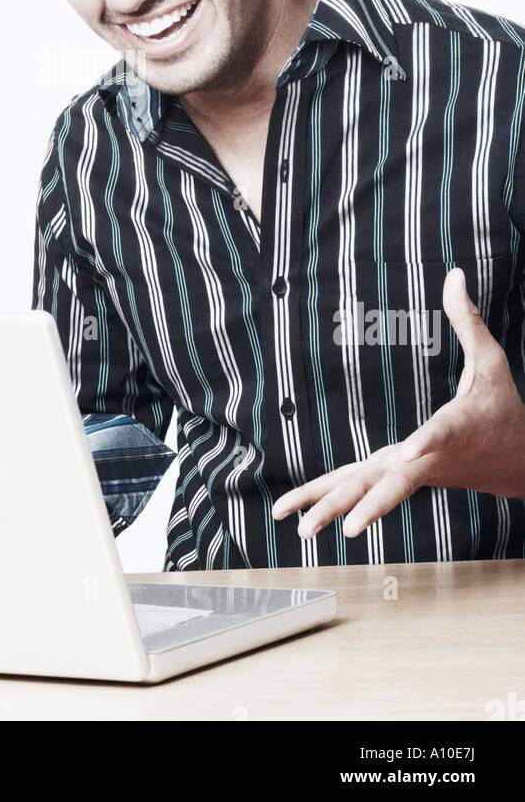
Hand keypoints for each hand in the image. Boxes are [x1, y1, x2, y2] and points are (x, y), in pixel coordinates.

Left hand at [272, 268, 524, 538]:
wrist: (519, 463)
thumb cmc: (503, 409)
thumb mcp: (493, 362)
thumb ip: (469, 320)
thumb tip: (456, 273)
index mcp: (454, 429)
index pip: (438, 435)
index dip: (426, 443)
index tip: (413, 452)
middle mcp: (427, 458)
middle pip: (389, 483)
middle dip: (357, 504)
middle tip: (328, 528)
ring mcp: (411, 471)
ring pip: (367, 491)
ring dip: (331, 507)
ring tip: (298, 528)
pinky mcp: (401, 474)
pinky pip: (361, 487)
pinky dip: (332, 497)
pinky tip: (302, 513)